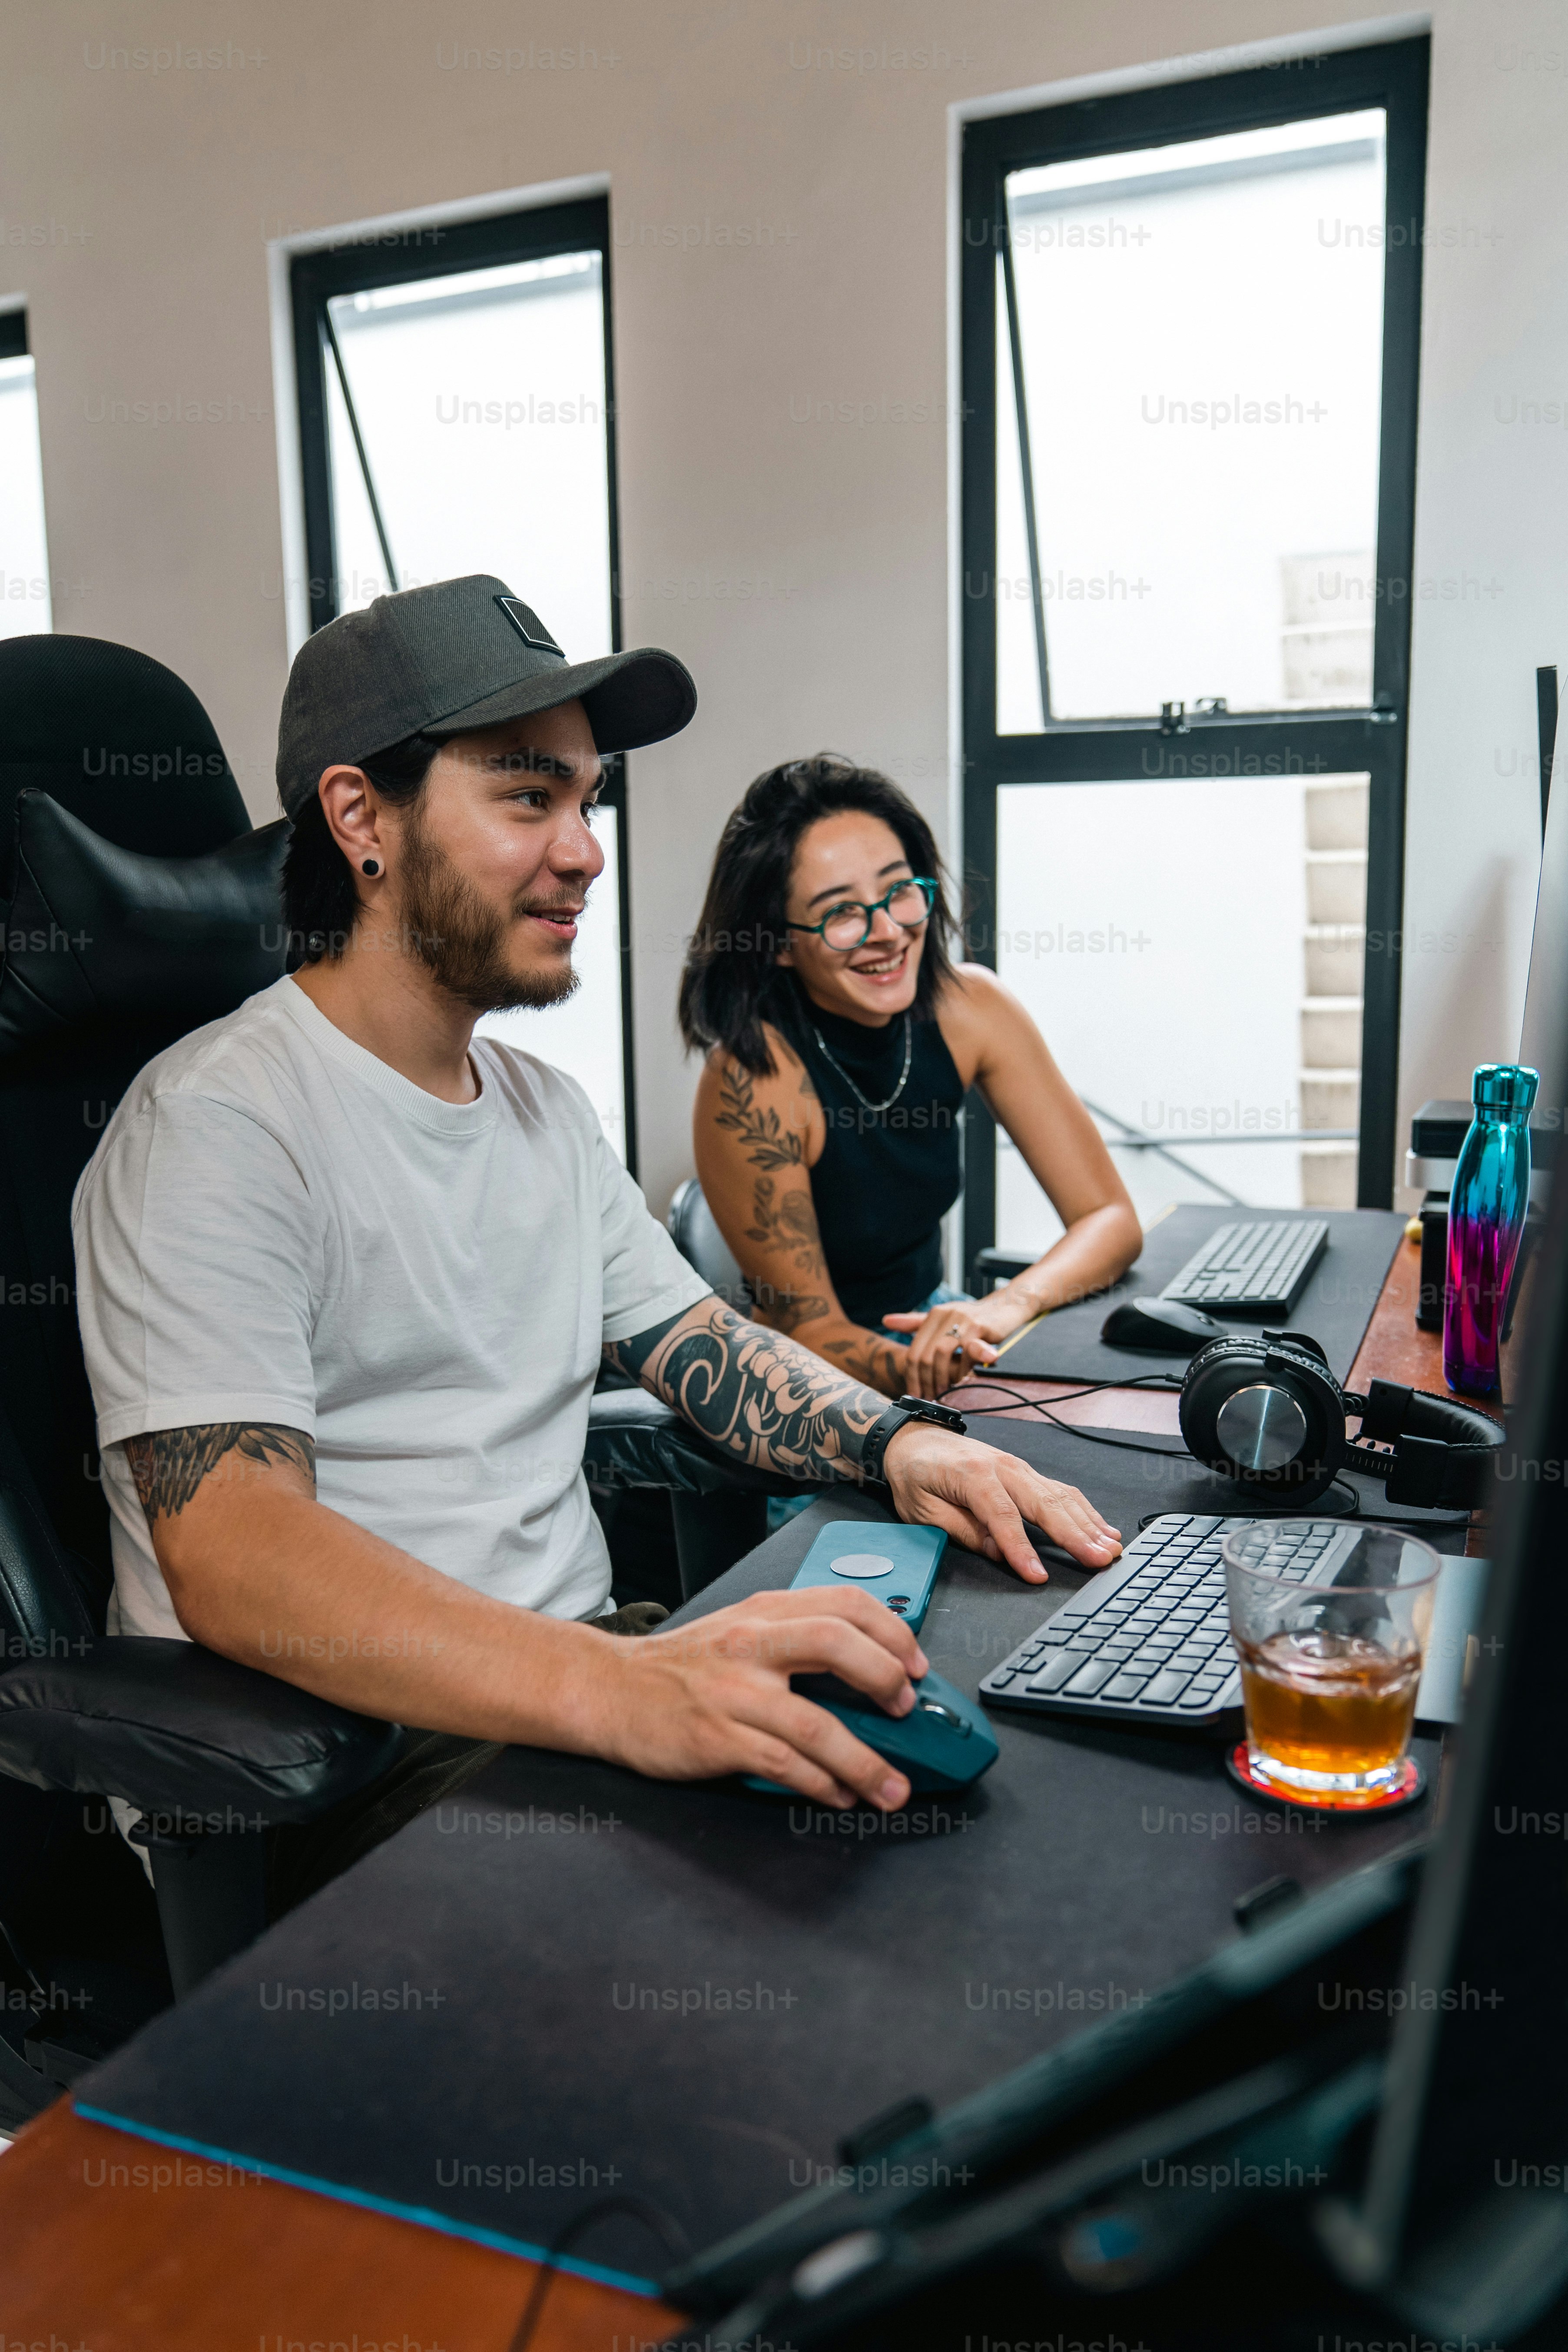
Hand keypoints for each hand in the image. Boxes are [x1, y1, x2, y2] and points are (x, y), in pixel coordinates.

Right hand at [585, 1585, 928, 1809]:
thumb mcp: (740, 1630)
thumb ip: (794, 1638)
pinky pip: (785, 1765)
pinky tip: (839, 1794)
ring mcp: (734, 1693)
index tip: (915, 1665)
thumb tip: (867, 1667)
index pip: (845, 1603)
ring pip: (817, 1723)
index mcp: (764, 1612)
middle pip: (839, 1644)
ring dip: (867, 1761)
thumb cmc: (680, 1667)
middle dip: (886, 1678)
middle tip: (906, 1709)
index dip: (893, 1633)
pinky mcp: (717, 1738)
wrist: (608, 1689)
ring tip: (892, 1787)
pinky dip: (823, 1784)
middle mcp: (751, 1644)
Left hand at [880, 1421, 1121, 1581]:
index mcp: (972, 1475)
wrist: (914, 1440)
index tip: (1037, 1574)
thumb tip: (997, 1553)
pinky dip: (1085, 1511)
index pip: (1002, 1517)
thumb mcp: (923, 1510)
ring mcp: (1018, 1468)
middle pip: (1045, 1504)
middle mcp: (1003, 1467)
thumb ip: (961, 1531)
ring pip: (1061, 1496)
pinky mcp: (1026, 1473)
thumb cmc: (915, 1474)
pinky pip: (1061, 1491)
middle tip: (1099, 1560)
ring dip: (1089, 1524)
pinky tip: (1102, 1528)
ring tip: (1110, 1548)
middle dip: (1074, 1535)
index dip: (1021, 1548)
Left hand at [881, 1294, 1029, 1398]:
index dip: (912, 1377)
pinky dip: (965, 1366)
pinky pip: (967, 1350)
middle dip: (925, 1381)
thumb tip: (886, 1320)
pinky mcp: (980, 1326)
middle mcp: (944, 1315)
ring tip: (945, 1391)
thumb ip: (915, 1322)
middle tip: (931, 1397)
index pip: (914, 1351)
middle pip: (924, 1355)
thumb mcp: (943, 1318)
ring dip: (942, 1377)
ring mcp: (962, 1320)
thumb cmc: (973, 1318)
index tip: (916, 1394)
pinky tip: (965, 1377)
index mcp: (933, 1315)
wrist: (1006, 1307)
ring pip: (941, 1353)